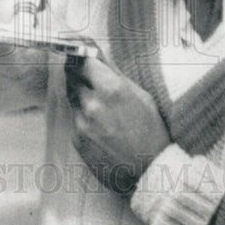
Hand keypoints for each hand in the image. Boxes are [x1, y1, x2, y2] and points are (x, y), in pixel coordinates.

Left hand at [65, 55, 170, 194]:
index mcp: (111, 88)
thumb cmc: (151, 130)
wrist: (149, 170)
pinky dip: (84, 119)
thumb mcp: (140, 94)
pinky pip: (75, 120)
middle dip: (81, 76)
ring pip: (73, 99)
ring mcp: (82, 123)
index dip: (83, 58)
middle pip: (72, 78)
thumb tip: (96, 53)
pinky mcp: (77, 140)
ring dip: (83, 99)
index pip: (82, 61)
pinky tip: (102, 128)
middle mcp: (92, 104)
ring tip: (105, 112)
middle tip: (94, 82)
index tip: (83, 57)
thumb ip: (114, 73)